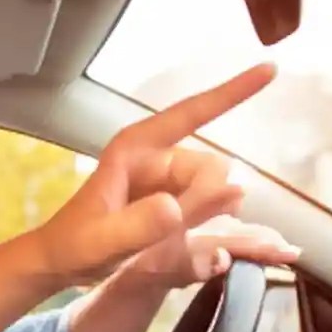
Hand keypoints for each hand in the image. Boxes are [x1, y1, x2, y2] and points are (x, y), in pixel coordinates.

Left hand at [33, 63, 276, 286]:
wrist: (61, 262)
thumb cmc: (74, 245)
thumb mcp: (101, 241)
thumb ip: (137, 226)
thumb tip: (176, 207)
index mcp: (136, 149)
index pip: (191, 114)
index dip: (231, 93)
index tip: (269, 70)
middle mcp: (157, 157)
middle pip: (209, 168)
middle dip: (204, 200)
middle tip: (169, 228)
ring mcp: (168, 179)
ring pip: (214, 189)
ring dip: (206, 214)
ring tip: (163, 237)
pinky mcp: (175, 201)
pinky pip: (209, 205)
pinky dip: (212, 219)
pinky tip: (191, 236)